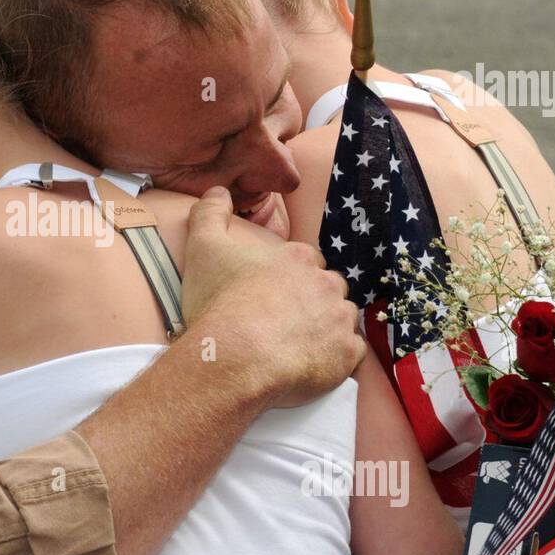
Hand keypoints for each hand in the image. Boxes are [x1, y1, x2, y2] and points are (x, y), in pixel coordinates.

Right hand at [180, 187, 365, 408]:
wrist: (234, 357)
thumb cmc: (220, 302)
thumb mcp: (203, 246)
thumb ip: (210, 213)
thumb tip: (218, 190)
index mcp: (299, 258)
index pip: (306, 261)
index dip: (290, 277)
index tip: (272, 294)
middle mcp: (327, 284)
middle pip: (329, 289)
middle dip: (313, 301)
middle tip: (284, 322)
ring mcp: (340, 320)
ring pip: (342, 320)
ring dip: (327, 329)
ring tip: (298, 345)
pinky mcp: (346, 356)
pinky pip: (351, 354)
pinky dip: (336, 359)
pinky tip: (311, 364)